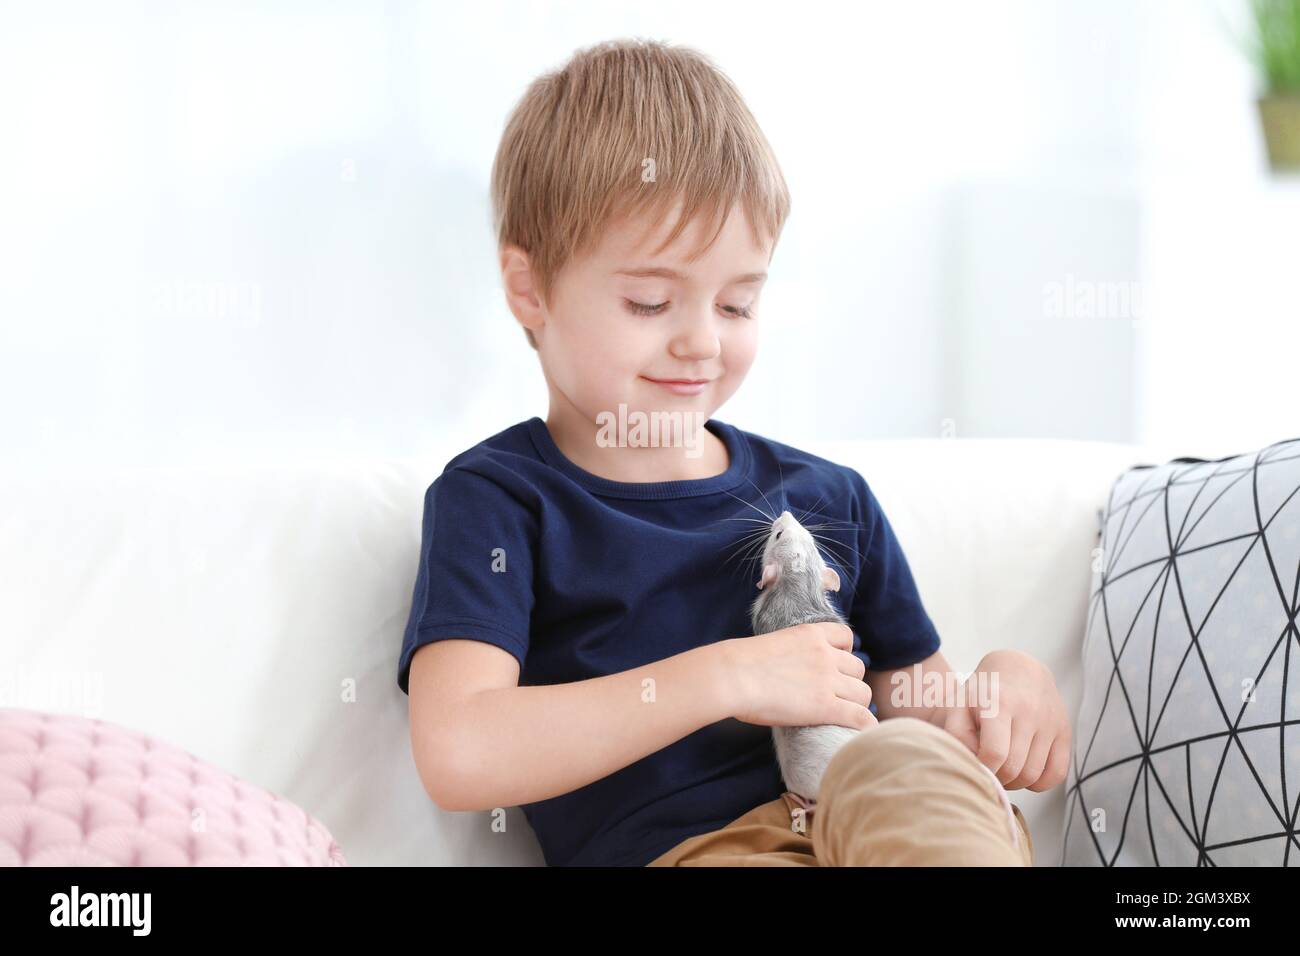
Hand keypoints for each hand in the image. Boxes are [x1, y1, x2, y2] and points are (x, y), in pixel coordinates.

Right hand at [723, 623, 876, 731]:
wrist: (733, 676)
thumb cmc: (739, 664)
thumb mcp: (773, 645)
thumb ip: (792, 654)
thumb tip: (790, 672)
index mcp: (811, 634)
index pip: (846, 636)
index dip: (845, 653)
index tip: (835, 665)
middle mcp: (825, 654)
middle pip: (857, 668)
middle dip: (849, 681)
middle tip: (835, 695)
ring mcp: (828, 680)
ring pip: (862, 692)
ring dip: (855, 703)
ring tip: (843, 713)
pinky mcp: (826, 706)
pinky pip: (859, 716)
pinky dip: (865, 724)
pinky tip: (862, 731)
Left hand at [935, 649, 1069, 791]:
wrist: (1019, 668)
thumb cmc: (982, 691)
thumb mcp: (959, 704)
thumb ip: (957, 735)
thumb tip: (973, 765)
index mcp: (999, 702)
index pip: (994, 753)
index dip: (983, 769)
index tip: (976, 768)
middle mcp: (1029, 711)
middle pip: (1013, 768)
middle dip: (997, 778)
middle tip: (988, 770)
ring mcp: (1050, 722)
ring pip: (1033, 775)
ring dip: (1015, 782)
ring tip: (1003, 769)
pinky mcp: (1064, 731)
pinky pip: (1057, 774)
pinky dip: (1039, 783)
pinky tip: (1024, 770)